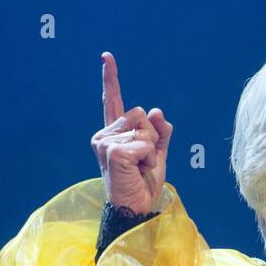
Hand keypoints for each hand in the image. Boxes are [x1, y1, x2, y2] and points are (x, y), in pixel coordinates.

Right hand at [90, 51, 172, 215]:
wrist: (137, 209)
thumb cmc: (143, 185)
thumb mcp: (158, 155)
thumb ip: (160, 134)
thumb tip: (158, 111)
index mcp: (115, 133)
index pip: (113, 101)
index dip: (111, 78)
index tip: (107, 56)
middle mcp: (105, 134)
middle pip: (140, 113)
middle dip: (152, 136)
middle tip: (144, 160)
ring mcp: (105, 142)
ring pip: (144, 129)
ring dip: (151, 150)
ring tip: (140, 167)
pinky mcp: (111, 151)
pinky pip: (144, 144)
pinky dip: (149, 158)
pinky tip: (139, 170)